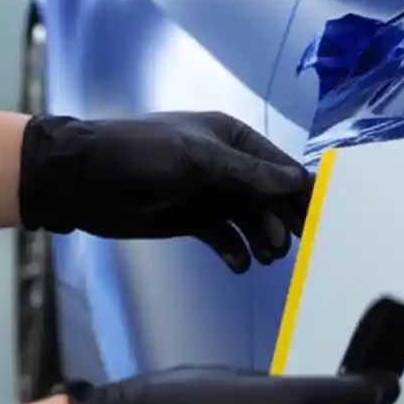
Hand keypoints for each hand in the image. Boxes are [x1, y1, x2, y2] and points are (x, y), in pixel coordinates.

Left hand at [18, 111, 312, 272]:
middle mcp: (226, 165)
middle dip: (284, 220)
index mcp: (232, 139)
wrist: (81, 179)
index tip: (322, 217)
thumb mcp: (197, 157)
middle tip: (294, 245)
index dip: (301, 191)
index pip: (279, 166)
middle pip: (270, 196)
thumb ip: (247, 172)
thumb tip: (296, 181)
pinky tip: (238, 264)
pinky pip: (225, 237)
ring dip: (262, 238)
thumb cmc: (138, 153)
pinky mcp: (192, 219)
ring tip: (266, 257)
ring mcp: (209, 193)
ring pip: (250, 220)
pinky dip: (235, 251)